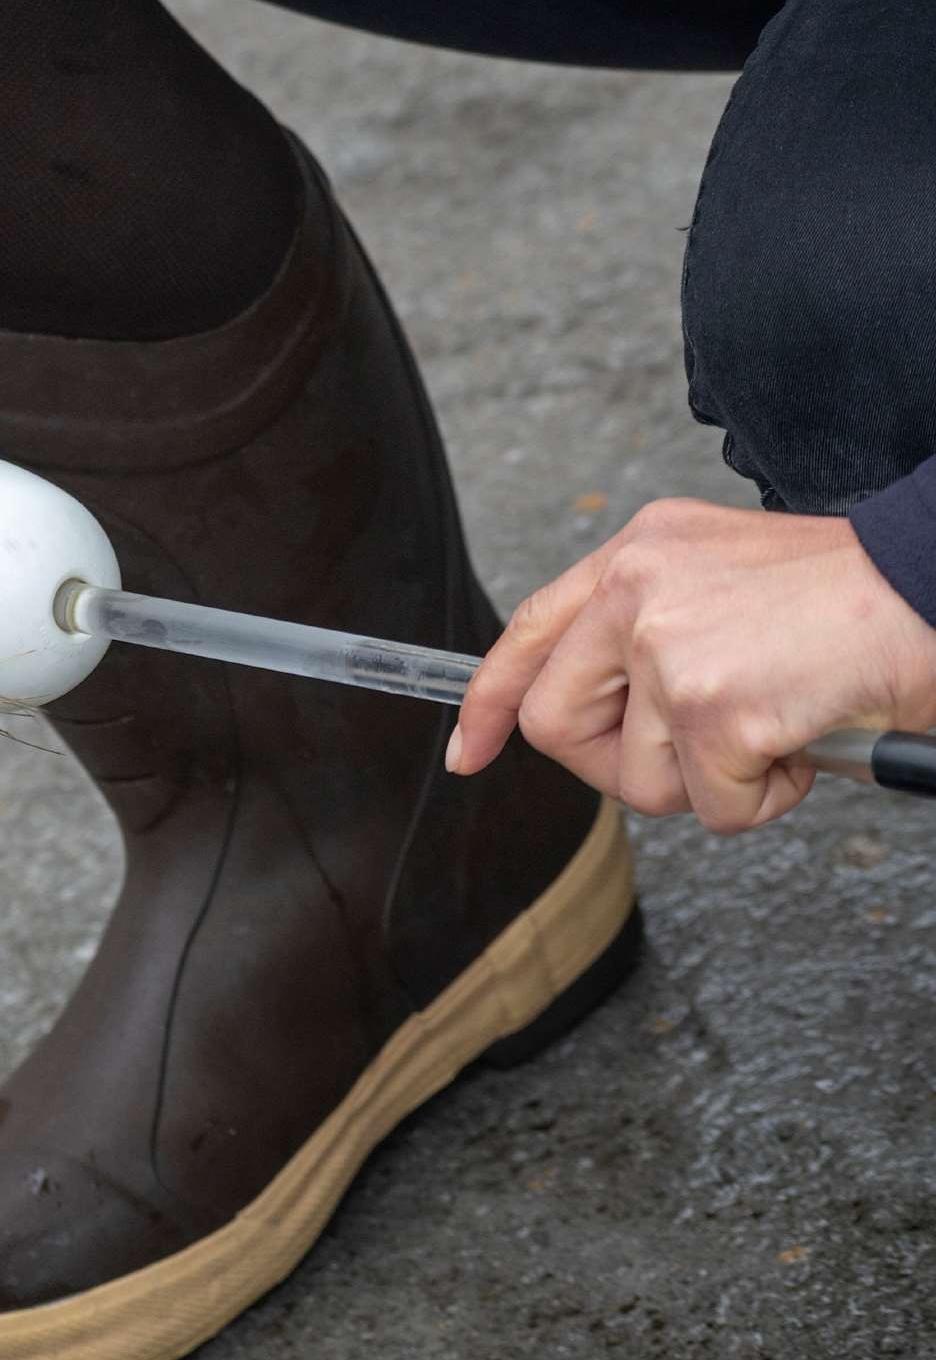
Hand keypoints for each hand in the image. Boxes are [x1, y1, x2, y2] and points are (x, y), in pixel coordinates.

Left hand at [448, 498, 935, 833]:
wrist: (935, 591)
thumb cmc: (857, 600)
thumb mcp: (726, 581)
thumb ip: (657, 628)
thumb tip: (615, 716)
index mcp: (638, 551)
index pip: (529, 631)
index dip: (491, 702)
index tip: (469, 751)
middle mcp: (638, 588)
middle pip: (559, 724)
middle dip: (620, 768)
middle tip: (696, 759)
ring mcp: (670, 646)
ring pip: (639, 782)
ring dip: (713, 783)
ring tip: (775, 730)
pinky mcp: (714, 707)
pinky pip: (714, 809)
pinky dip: (766, 798)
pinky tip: (804, 743)